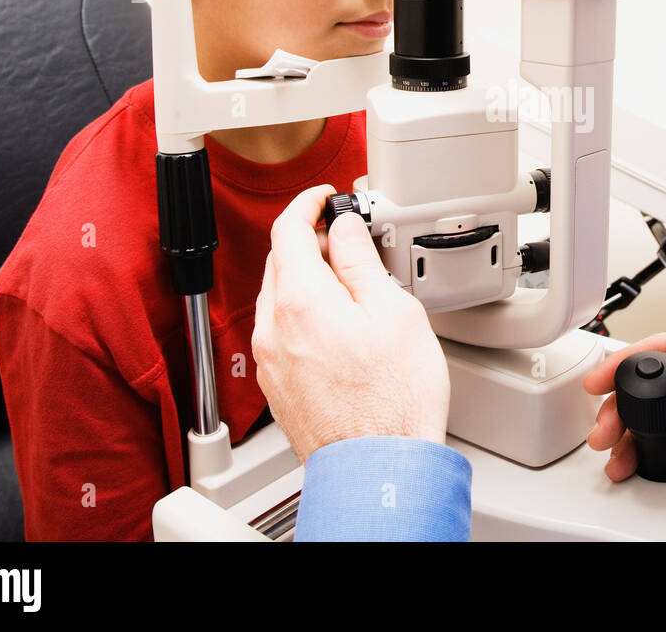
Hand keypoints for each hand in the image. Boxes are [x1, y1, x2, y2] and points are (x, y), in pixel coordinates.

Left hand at [251, 185, 450, 462]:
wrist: (380, 468)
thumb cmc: (394, 402)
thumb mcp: (393, 311)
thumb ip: (361, 261)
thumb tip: (346, 228)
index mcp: (299, 300)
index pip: (288, 228)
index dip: (308, 203)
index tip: (326, 196)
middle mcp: (273, 327)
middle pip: (280, 260)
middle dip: (311, 240)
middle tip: (349, 238)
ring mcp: (271, 359)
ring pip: (278, 295)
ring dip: (307, 276)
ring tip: (352, 284)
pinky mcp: (277, 383)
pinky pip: (281, 328)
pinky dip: (303, 310)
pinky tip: (338, 323)